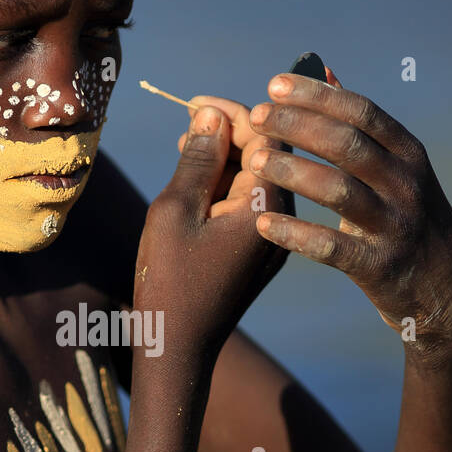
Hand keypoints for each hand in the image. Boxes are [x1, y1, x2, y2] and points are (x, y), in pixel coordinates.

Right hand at [135, 105, 290, 366]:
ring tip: (184, 148)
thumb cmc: (171, 280)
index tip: (194, 102)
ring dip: (223, 159)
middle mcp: (280, 218)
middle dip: (228, 132)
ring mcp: (270, 238)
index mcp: (268, 204)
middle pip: (266, 154)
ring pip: (254, 179)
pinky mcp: (256, 252)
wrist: (179, 348)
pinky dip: (222, 187)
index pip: (265, 136)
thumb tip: (213, 115)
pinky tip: (193, 182)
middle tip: (186, 121)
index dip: (231, 111)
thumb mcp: (176, 209)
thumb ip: (198, 159)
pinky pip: (246, 205)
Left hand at [239, 67, 451, 353]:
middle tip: (256, 118)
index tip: (273, 85)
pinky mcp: (379, 266)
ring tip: (254, 162)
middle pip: (348, 145)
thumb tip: (322, 70)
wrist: (446, 288)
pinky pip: (333, 247)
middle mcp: (405, 184)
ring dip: (294, 172)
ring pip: (340, 191)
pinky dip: (297, 234)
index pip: (361, 112)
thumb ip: (358, 122)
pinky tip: (263, 222)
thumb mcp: (396, 166)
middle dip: (299, 126)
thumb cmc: (407, 215)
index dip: (316, 96)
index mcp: (407, 154)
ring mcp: (395, 225)